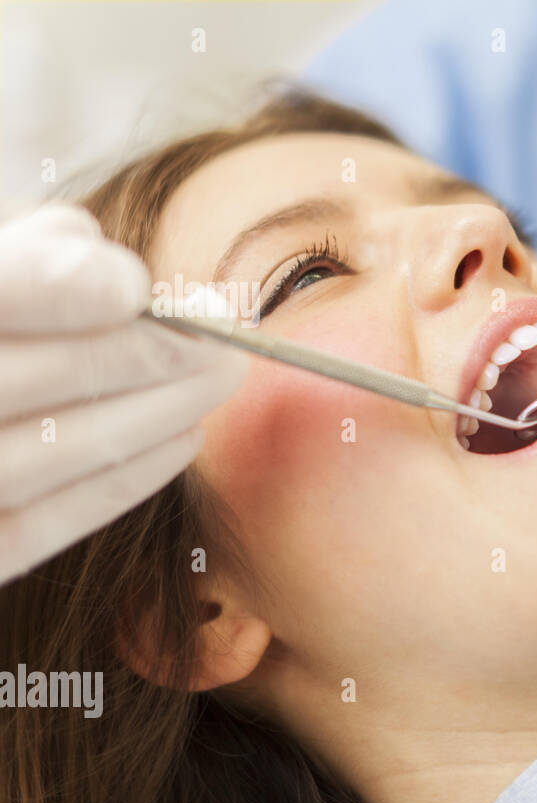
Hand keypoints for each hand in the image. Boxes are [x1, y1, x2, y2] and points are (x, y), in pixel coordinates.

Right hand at [0, 203, 246, 584]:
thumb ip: (12, 259)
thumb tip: (94, 248)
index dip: (55, 287)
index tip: (134, 284)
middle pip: (27, 376)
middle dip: (143, 352)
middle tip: (222, 338)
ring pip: (51, 450)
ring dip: (156, 412)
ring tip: (217, 379)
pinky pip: (39, 526)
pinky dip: (121, 480)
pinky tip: (181, 440)